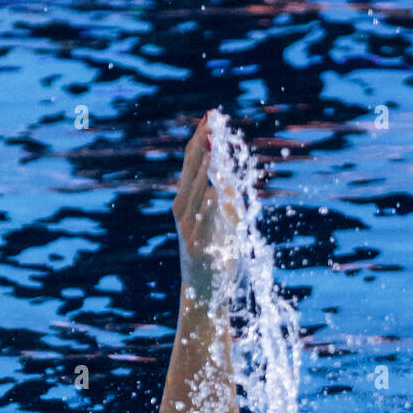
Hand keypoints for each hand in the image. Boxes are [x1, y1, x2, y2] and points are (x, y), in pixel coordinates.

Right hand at [172, 113, 231, 303]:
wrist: (202, 295)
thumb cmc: (214, 258)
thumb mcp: (222, 223)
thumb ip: (225, 201)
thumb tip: (229, 177)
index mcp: (187, 200)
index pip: (192, 161)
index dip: (201, 138)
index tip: (211, 116)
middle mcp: (182, 210)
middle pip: (190, 169)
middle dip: (201, 145)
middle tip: (211, 122)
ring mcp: (187, 228)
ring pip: (194, 193)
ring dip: (202, 170)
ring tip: (210, 148)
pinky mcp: (196, 247)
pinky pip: (202, 223)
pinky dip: (207, 207)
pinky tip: (212, 191)